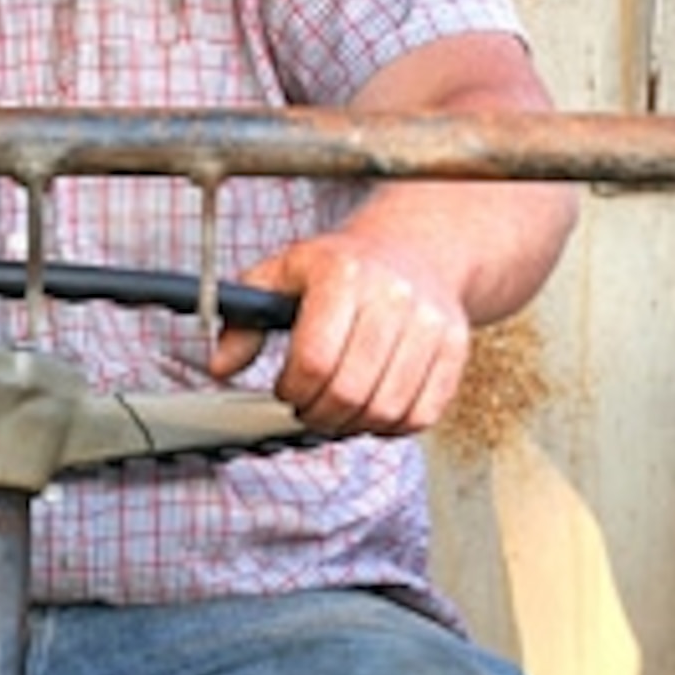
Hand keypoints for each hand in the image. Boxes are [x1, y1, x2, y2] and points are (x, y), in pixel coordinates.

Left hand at [209, 227, 472, 438]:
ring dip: (354, 424)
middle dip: (319, 414)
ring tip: (339, 409)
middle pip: (350, 391)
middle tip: (310, 408)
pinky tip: (373, 408)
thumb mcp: (280, 275)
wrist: (415, 249)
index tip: (286, 389)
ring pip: (387, 409)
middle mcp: (393, 294)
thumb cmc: (340, 267)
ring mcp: (430, 321)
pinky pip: (422, 414)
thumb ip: (242, 320)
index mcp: (343, 273)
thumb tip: (219, 366)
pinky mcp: (455, 347)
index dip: (293, 390)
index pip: (314, 360)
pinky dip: (392, 426)